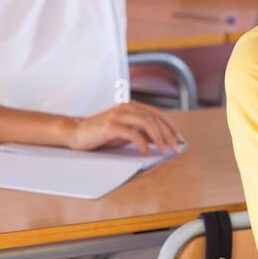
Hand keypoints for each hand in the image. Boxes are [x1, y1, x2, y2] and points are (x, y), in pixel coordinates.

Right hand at [68, 102, 185, 154]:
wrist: (77, 132)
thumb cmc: (102, 133)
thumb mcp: (127, 132)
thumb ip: (143, 133)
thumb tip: (162, 140)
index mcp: (132, 106)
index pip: (158, 114)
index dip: (171, 126)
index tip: (180, 139)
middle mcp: (127, 107)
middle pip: (154, 118)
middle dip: (168, 134)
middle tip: (176, 148)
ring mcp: (118, 115)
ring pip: (146, 122)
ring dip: (158, 138)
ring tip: (163, 151)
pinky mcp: (110, 126)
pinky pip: (132, 133)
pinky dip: (142, 143)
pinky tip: (147, 152)